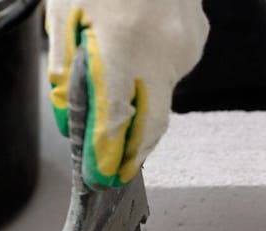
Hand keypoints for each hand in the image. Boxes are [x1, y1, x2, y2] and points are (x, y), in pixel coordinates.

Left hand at [46, 0, 208, 187]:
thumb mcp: (66, 10)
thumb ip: (68, 65)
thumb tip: (69, 113)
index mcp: (124, 44)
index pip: (118, 119)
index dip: (108, 155)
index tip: (100, 178)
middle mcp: (163, 52)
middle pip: (154, 124)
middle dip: (134, 153)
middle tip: (116, 170)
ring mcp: (187, 46)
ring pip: (162, 94)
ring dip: (141, 105)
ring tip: (119, 107)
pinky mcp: (198, 38)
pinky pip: (172, 70)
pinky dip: (152, 75)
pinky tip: (137, 56)